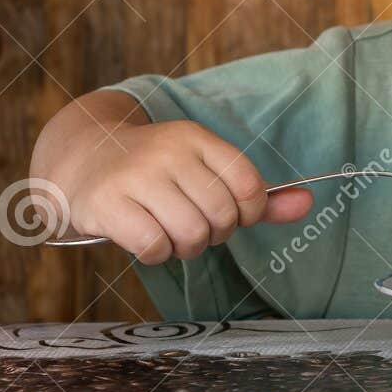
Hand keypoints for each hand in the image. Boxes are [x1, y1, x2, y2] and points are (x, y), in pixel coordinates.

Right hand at [58, 120, 312, 263]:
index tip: (229, 214)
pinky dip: (157, 253)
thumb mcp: (207, 173)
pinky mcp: (106, 203)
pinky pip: (154, 246)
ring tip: (169, 233)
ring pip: (191, 234)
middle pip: (222, 216)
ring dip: (185, 247)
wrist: (83, 160)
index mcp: (196, 138)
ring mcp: (135, 176)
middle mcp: (168, 151)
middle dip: (214, 233)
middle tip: (192, 225)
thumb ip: (258, 195)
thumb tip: (309, 205)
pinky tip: (145, 240)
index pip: (250, 186)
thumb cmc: (158, 175)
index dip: (248, 213)